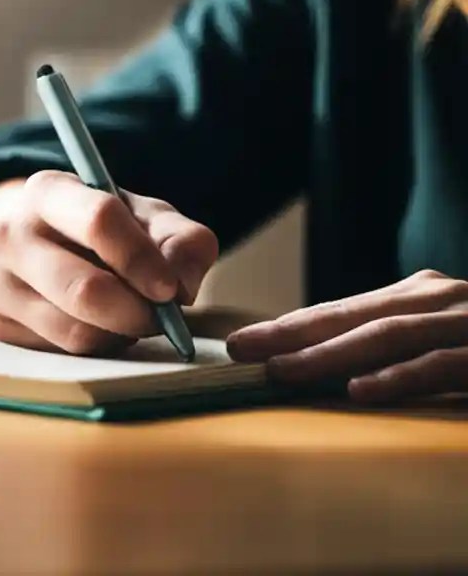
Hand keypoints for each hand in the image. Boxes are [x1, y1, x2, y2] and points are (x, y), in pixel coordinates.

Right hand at [0, 171, 218, 354]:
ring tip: (129, 318)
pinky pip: (59, 353)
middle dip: (136, 313)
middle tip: (160, 319)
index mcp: (48, 190)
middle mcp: (8, 232)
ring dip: (118, 335)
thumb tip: (182, 286)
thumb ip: (180, 240)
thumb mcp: (142, 216)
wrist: (24, 242)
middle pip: (84, 289)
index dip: (141, 260)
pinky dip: (91, 347)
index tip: (171, 291)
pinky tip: (94, 325)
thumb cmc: (96, 229)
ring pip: (74, 331)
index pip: (99, 221)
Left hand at [228, 270, 467, 402]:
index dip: (289, 327)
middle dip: (291, 334)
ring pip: (387, 336)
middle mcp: (438, 300)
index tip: (240, 343)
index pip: (342, 312)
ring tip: (281, 371)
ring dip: (329, 355)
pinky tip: (359, 390)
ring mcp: (465, 324)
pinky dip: (398, 377)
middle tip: (239, 349)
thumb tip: (320, 368)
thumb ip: (391, 344)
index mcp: (419, 295)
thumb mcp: (439, 335)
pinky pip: (439, 365)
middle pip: (353, 317)